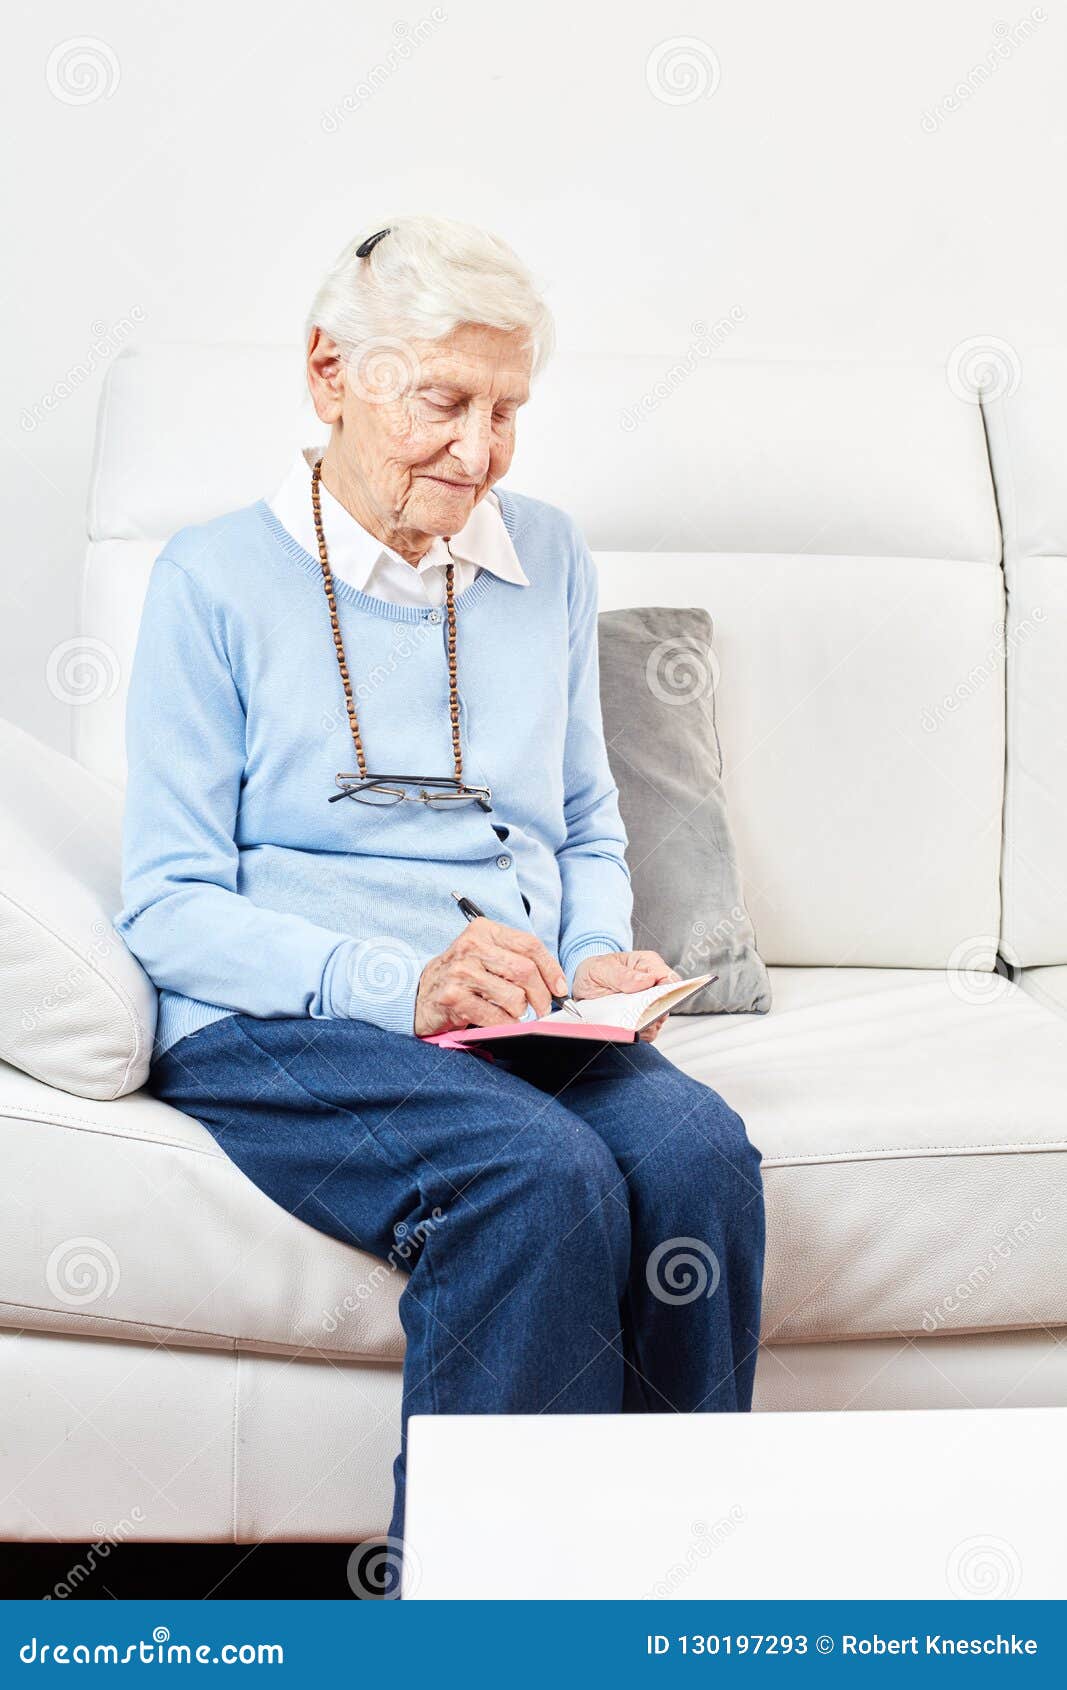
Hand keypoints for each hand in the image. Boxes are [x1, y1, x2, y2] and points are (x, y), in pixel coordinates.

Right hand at [414, 918, 567, 1036]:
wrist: (421, 994)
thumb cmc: (462, 977)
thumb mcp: (485, 956)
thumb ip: (516, 960)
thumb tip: (555, 984)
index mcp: (483, 930)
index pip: (529, 945)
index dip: (551, 969)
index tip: (560, 988)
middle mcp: (471, 947)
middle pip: (525, 971)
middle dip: (542, 996)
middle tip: (543, 1009)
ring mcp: (461, 972)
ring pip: (514, 997)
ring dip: (520, 1012)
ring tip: (513, 1014)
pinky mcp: (453, 997)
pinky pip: (496, 1016)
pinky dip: (507, 1025)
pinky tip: (503, 1024)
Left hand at [571, 949, 678, 1042]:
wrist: (584, 987)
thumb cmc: (595, 972)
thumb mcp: (601, 968)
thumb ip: (622, 974)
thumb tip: (645, 980)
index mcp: (648, 965)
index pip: (670, 979)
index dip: (668, 991)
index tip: (655, 1000)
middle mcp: (653, 985)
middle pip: (668, 1002)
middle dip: (653, 1010)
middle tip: (633, 1013)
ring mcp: (650, 1005)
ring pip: (658, 1020)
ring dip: (642, 1023)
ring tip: (623, 1020)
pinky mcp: (643, 1021)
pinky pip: (648, 1033)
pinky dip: (637, 1034)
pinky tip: (623, 1029)